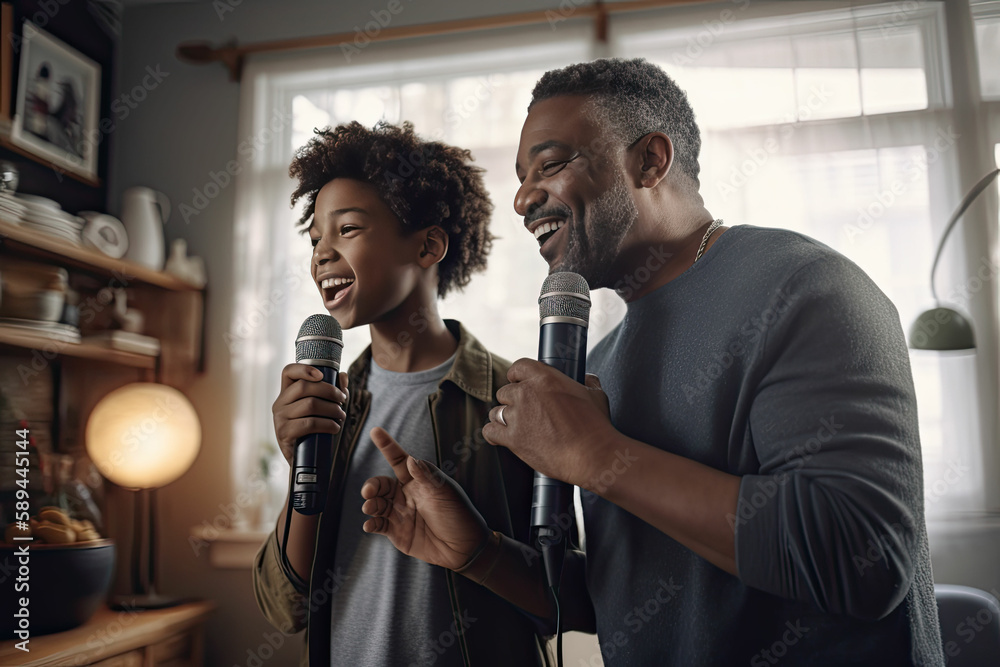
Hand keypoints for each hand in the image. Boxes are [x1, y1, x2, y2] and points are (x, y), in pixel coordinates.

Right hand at [271, 364, 348, 464]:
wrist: (304, 460)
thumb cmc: (314, 430)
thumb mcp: (322, 408)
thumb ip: (332, 391)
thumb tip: (342, 377)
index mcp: (286, 394)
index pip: (288, 372)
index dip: (304, 369)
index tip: (322, 374)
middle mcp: (280, 403)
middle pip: (304, 387)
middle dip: (329, 391)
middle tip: (342, 400)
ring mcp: (280, 418)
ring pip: (310, 404)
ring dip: (332, 409)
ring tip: (341, 415)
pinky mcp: (284, 433)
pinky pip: (310, 423)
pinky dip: (327, 424)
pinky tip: (335, 427)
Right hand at [361, 427, 489, 570]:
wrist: (465, 548)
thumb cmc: (459, 515)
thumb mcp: (446, 492)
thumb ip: (426, 477)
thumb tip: (410, 460)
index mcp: (418, 480)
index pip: (399, 460)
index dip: (387, 446)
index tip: (375, 430)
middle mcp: (406, 494)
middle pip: (381, 484)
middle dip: (372, 485)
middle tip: (369, 492)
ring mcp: (400, 513)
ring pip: (376, 504)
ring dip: (370, 504)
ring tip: (371, 508)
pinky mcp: (396, 532)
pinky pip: (378, 525)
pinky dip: (371, 524)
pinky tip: (370, 525)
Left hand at [482, 359, 612, 486]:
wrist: (591, 455)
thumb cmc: (595, 426)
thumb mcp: (596, 395)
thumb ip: (588, 382)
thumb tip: (588, 378)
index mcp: (544, 377)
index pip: (518, 367)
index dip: (517, 377)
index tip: (519, 384)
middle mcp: (526, 393)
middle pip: (505, 392)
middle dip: (512, 401)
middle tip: (525, 413)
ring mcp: (517, 416)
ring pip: (496, 412)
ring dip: (503, 418)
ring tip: (517, 427)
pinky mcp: (512, 439)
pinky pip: (490, 431)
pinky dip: (494, 434)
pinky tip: (501, 438)